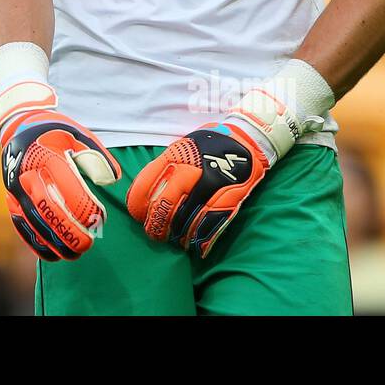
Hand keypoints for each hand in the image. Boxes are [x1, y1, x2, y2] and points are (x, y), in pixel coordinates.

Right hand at [0, 110, 120, 260]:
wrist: (20, 128)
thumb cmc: (56, 134)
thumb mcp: (78, 135)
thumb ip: (97, 156)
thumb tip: (113, 179)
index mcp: (48, 156)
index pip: (68, 188)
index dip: (85, 208)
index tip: (100, 219)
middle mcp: (28, 173)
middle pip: (48, 209)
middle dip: (68, 231)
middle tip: (87, 245)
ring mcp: (16, 188)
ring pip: (34, 221)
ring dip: (54, 241)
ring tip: (74, 254)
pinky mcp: (10, 199)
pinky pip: (21, 225)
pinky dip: (35, 243)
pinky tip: (53, 255)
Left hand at [126, 123, 268, 257]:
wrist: (246, 140)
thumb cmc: (208, 145)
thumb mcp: (180, 147)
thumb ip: (164, 168)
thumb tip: (146, 193)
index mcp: (174, 157)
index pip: (145, 185)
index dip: (137, 206)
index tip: (138, 216)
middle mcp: (189, 172)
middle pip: (163, 207)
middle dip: (156, 227)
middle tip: (155, 235)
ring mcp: (209, 186)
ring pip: (184, 220)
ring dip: (176, 235)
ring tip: (174, 240)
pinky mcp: (228, 198)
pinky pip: (209, 224)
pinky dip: (200, 239)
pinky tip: (195, 244)